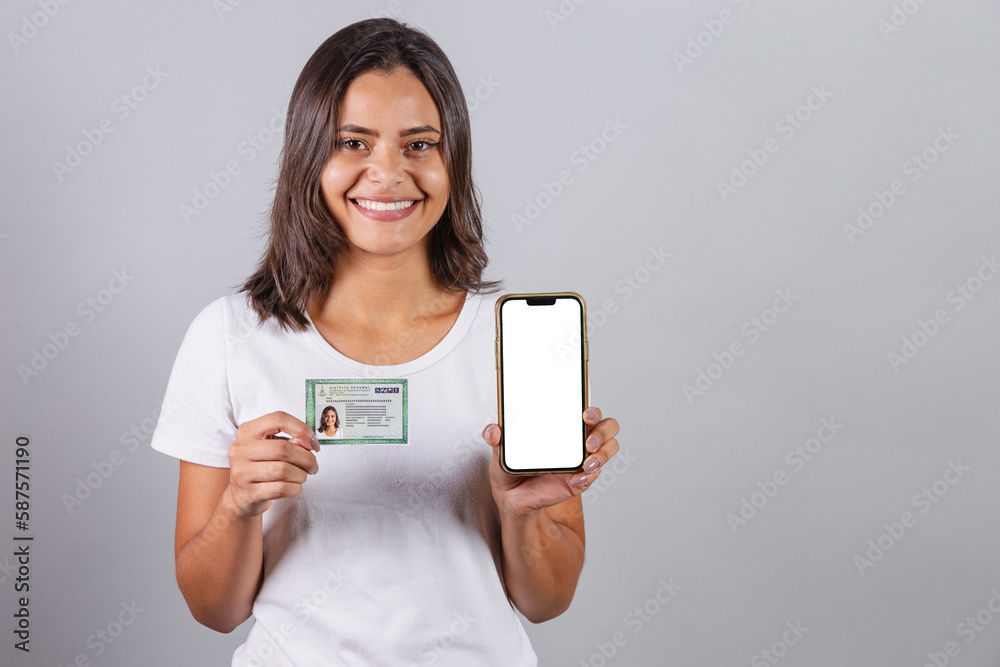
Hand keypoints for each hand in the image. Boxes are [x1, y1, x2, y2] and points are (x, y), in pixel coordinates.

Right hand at [226, 411, 319, 517]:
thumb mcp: (270, 447)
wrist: (240, 496)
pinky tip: (294, 487)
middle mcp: (241, 449)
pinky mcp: (248, 493)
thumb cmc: (260, 467)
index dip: (301, 429)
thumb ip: (290, 441)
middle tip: (313, 466)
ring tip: (302, 476)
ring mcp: (242, 472)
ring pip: (283, 470)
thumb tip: (309, 443)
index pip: (278, 419)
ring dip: (301, 475)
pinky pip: (281, 489)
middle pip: (283, 449)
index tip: (313, 443)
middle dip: (306, 458)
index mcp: (248, 431)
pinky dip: (295, 488)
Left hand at [482, 407, 619, 517]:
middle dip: (603, 432)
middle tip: (588, 442)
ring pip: (609, 449)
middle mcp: (577, 439)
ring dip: (603, 454)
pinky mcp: (580, 479)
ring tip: (587, 463)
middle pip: (608, 427)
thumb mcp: (501, 450)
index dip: (593, 410)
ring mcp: (581, 459)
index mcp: (562, 425)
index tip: (585, 414)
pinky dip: (588, 476)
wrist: (513, 498)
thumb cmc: (512, 468)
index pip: (587, 410)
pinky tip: (575, 479)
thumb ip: (496, 438)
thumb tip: (493, 430)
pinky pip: (594, 475)